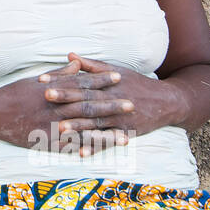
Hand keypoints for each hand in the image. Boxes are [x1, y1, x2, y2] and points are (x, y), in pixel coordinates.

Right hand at [0, 57, 130, 156]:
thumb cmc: (13, 93)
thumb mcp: (35, 79)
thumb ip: (59, 74)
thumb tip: (77, 64)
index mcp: (55, 89)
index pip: (83, 82)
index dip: (102, 80)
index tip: (120, 77)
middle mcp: (56, 107)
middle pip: (89, 105)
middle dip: (111, 105)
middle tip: (132, 104)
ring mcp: (52, 125)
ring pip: (84, 129)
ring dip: (106, 132)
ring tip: (126, 136)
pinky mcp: (46, 141)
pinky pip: (70, 147)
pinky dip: (85, 150)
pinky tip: (101, 154)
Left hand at [42, 52, 185, 153]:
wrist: (167, 101)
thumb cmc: (137, 84)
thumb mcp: (116, 71)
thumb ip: (91, 66)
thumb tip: (69, 55)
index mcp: (107, 84)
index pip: (80, 81)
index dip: (61, 80)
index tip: (42, 80)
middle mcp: (112, 100)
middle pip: (86, 99)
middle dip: (66, 99)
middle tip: (45, 97)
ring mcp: (119, 118)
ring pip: (95, 122)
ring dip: (78, 126)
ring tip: (60, 129)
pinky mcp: (125, 133)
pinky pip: (107, 141)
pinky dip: (94, 147)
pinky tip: (80, 153)